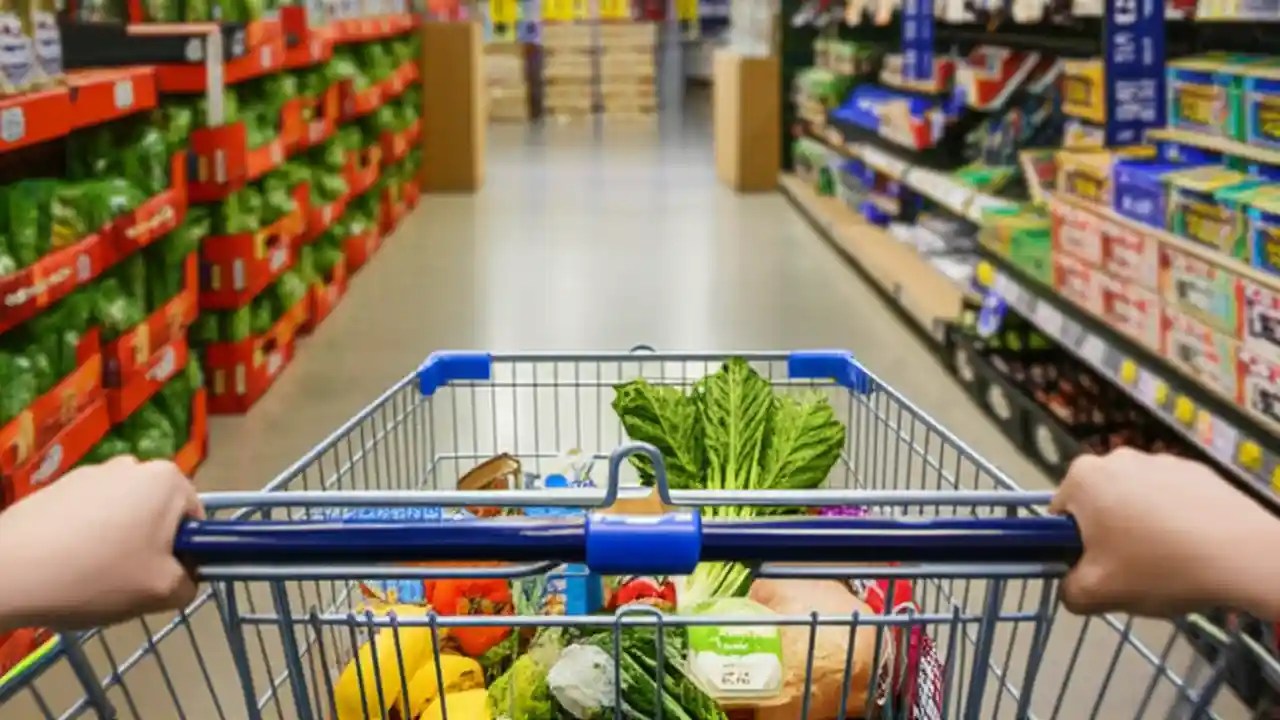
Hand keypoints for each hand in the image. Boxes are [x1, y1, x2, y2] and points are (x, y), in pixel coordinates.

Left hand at [0, 457, 203, 630]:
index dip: (185, 554)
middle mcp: (133, 465)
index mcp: (167, 479)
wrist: (6, 571)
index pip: (196, 520)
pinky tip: (65, 565)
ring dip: (117, 541)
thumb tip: (184, 576)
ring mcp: (91, 472)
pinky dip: (84, 538)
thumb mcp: (164, 592)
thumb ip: (191, 582)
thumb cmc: (97, 575)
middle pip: (158, 514)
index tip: (161, 578)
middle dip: (150, 545)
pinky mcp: (56, 487)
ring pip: (122, 515)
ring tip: (91, 575)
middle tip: (128, 580)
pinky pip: (87, 515)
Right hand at [1050, 449, 1278, 616]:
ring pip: (1135, 500)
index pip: (1059, 515)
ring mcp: (1160, 459)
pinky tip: (1193, 546)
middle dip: (1108, 534)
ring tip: (1168, 560)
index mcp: (1082, 478)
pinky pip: (1172, 497)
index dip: (1072, 546)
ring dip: (1141, 525)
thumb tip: (1071, 585)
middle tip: (1131, 568)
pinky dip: (1175, 518)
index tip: (1097, 569)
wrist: (1242, 554)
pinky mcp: (1196, 469)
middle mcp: (1116, 458)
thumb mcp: (1096, 593)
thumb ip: (1067, 590)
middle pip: (1098, 504)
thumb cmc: (1157, 567)